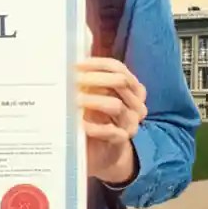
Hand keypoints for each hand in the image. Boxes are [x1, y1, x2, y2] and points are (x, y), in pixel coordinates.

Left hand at [77, 56, 146, 184]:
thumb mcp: (95, 96)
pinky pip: (112, 132)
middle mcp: (136, 104)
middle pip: (121, 82)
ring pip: (116, 105)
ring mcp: (131, 123)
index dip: (98, 64)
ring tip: (75, 100)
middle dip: (96, 78)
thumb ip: (89, 79)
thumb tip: (70, 56)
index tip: (77, 65)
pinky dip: (95, 127)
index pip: (119, 68)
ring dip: (93, 100)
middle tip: (74, 80)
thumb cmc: (97, 118)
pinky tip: (81, 124)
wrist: (103, 152)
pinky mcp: (122, 141)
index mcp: (133, 88)